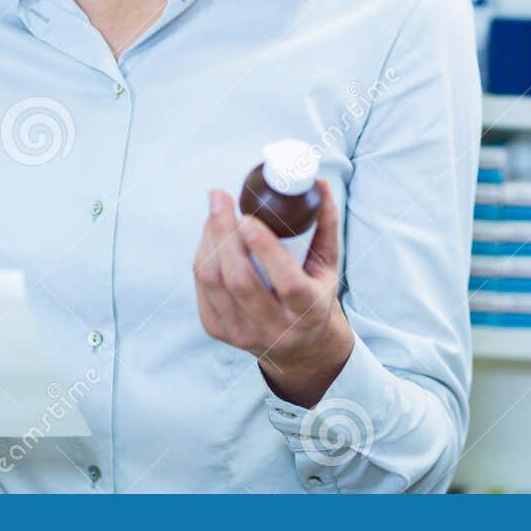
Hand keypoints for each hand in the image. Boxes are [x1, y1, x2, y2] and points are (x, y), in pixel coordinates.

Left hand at [192, 180, 354, 407]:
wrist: (299, 347)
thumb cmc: (314, 294)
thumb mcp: (328, 265)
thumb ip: (324, 224)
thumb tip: (320, 183)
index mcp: (308, 312)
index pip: (287, 283)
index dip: (266, 250)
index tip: (248, 217)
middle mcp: (275, 329)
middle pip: (240, 281)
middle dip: (224, 234)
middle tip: (220, 198)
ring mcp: (243, 333)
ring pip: (214, 282)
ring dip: (209, 240)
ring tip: (216, 210)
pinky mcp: (218, 331)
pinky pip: (202, 287)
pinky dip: (203, 255)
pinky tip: (210, 235)